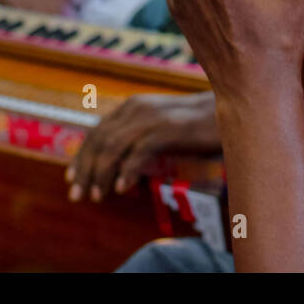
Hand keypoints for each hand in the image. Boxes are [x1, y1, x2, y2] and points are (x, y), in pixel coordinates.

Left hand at [66, 91, 218, 201]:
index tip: (72, 178)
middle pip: (98, 141)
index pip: (96, 132)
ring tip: (97, 196)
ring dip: (100, 174)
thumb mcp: (162, 127)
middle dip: (84, 169)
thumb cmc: (197, 122)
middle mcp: (137, 108)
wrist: (231, 107)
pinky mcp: (168, 129)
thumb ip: (141, 137)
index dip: (81, 156)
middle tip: (77, 195)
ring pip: (112, 147)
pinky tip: (122, 188)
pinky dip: (126, 171)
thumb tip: (121, 165)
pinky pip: (138, 152)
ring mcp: (152, 117)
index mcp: (133, 106)